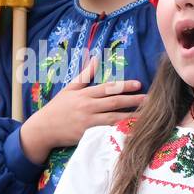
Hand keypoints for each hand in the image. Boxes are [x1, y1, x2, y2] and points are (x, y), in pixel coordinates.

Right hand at [18, 56, 144, 163]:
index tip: (139, 84)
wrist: (43, 129)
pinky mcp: (88, 135)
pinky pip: (107, 132)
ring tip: (147, 115)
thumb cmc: (58, 108)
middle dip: (133, 100)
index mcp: (84, 94)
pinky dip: (120, 130)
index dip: (124, 86)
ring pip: (113, 118)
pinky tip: (132, 130)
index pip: (107, 88)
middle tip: (150, 99)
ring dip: (131, 116)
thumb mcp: (70, 89)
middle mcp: (87, 107)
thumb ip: (85, 75)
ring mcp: (88, 122)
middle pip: (114, 102)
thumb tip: (95, 58)